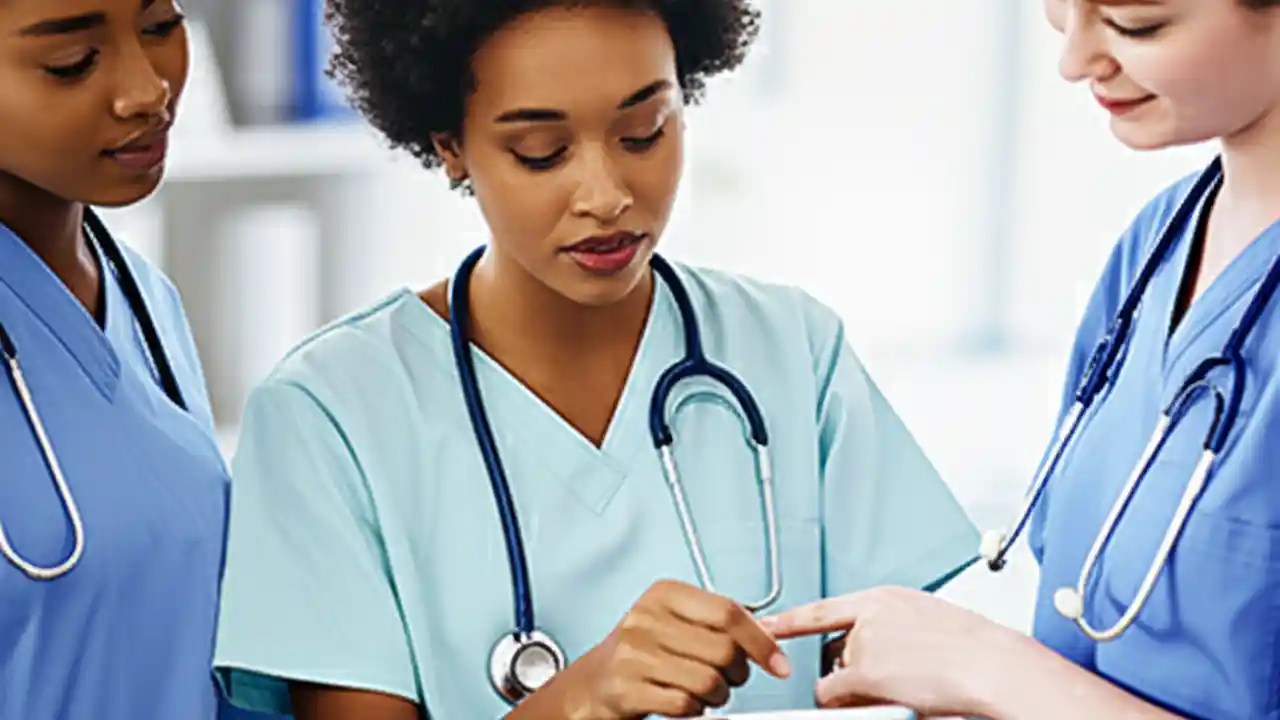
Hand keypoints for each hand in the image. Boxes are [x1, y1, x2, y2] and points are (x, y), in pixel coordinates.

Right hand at [553, 579, 791, 718]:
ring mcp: (634, 653)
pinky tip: (682, 702)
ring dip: (717, 696)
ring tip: (703, 692)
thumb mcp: (677, 622)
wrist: (594, 684)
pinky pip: (686, 704)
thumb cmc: (644, 652)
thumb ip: (719, 622)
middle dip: (737, 673)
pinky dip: (694, 710)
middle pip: (724, 650)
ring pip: (709, 680)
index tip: (779, 664)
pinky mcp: (627, 688)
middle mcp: (647, 618)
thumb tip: (772, 633)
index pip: (728, 612)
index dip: (761, 641)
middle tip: (728, 678)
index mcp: (665, 594)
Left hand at [761, 586, 1020, 717]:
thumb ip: (894, 629)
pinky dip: (841, 703)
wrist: (992, 664)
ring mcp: (863, 644)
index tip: (764, 623)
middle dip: (850, 670)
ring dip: (854, 689)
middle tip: (887, 682)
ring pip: (837, 676)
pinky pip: (832, 694)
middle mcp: (867, 617)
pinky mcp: (864, 672)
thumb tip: (884, 652)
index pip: (824, 610)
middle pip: (836, 651)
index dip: (790, 619)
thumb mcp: (929, 621)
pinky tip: (866, 702)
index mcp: (885, 599)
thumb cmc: (975, 649)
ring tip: (900, 689)